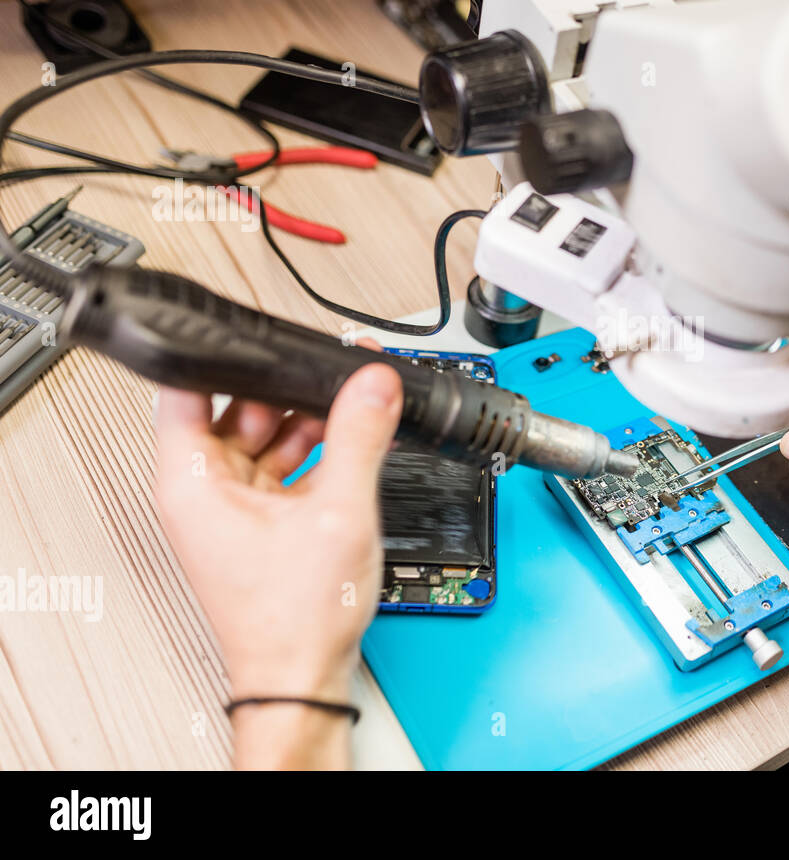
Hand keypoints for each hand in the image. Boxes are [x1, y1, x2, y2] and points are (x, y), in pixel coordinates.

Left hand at [152, 358, 400, 746]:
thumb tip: (373, 384)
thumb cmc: (293, 619)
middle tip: (331, 378)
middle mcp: (200, 493)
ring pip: (262, 439)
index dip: (224, 359)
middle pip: (234, 410)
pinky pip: (280, 470)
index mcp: (190, 482)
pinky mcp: (255, 525)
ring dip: (304, 425)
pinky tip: (347, 451)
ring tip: (350, 414)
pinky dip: (312, 457)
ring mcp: (228, 510)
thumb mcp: (339, 510)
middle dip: (284, 393)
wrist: (302, 677)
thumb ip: (359, 436)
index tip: (264, 342)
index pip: (184, 390)